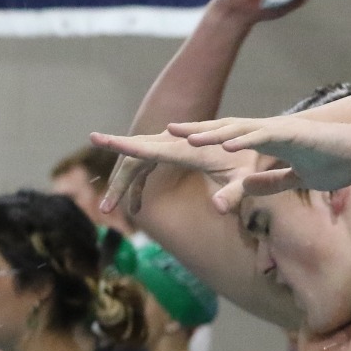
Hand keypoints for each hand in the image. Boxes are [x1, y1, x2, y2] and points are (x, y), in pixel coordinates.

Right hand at [91, 127, 256, 219]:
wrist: (253, 142)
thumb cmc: (250, 161)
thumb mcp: (245, 179)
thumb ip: (234, 193)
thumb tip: (219, 209)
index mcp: (186, 148)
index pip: (148, 148)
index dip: (122, 145)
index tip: (97, 138)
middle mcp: (174, 143)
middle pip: (134, 159)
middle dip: (117, 184)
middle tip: (104, 209)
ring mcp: (171, 146)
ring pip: (136, 163)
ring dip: (123, 187)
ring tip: (110, 211)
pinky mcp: (173, 151)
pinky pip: (145, 167)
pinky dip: (138, 185)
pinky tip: (136, 208)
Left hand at [167, 114, 350, 198]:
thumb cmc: (336, 163)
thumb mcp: (296, 179)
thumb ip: (270, 182)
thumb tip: (246, 186)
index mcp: (268, 142)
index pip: (227, 139)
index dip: (202, 139)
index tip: (174, 141)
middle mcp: (270, 131)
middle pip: (226, 129)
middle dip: (196, 131)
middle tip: (168, 130)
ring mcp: (283, 130)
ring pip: (241, 130)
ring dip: (214, 135)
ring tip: (189, 140)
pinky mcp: (297, 134)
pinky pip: (266, 137)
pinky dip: (246, 140)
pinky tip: (227, 147)